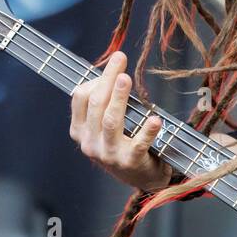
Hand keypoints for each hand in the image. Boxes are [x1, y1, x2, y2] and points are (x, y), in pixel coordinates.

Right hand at [68, 52, 236, 193]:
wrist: (141, 177)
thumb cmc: (124, 143)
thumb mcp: (105, 126)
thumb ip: (104, 103)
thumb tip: (112, 69)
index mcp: (81, 131)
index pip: (81, 98)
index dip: (96, 77)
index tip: (114, 61)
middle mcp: (91, 143)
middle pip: (97, 105)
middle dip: (108, 79)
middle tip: (121, 59)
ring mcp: (110, 154)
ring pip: (112, 121)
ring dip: (119, 98)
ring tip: (126, 79)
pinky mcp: (131, 163)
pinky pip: (139, 144)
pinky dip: (147, 131)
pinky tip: (155, 120)